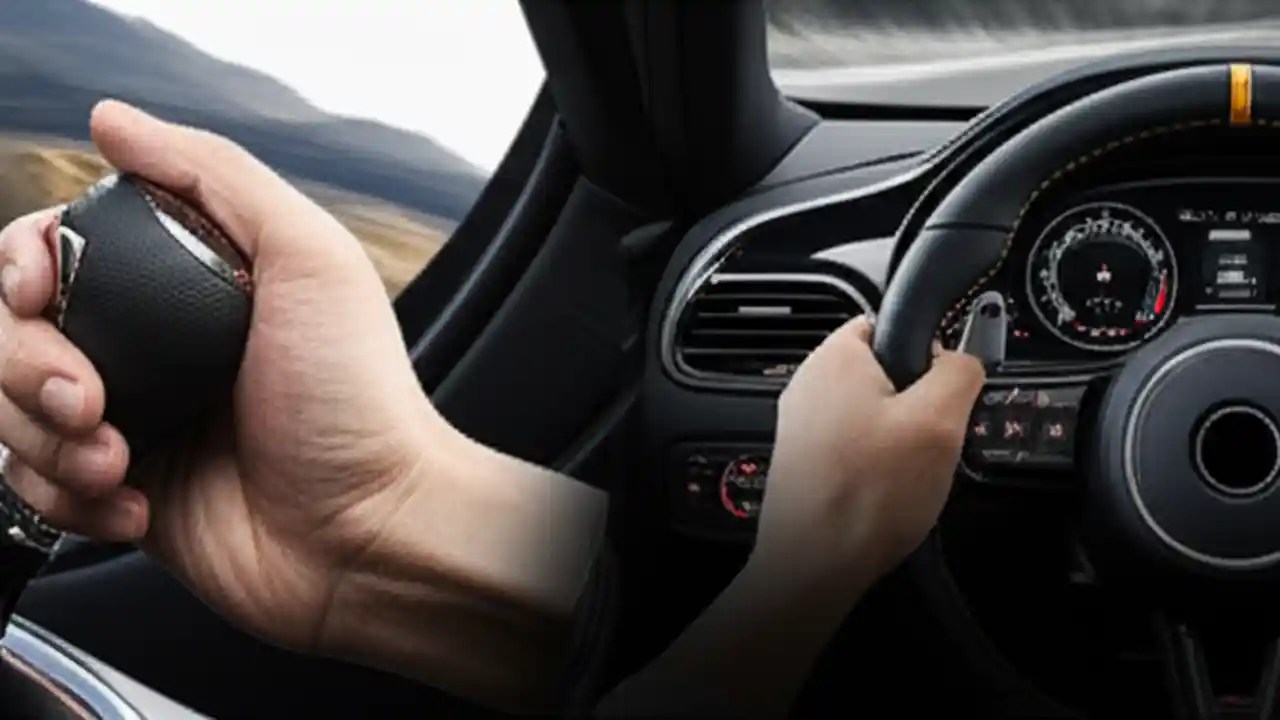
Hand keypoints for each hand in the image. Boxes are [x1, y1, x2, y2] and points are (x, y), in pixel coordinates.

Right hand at [0, 102, 604, 696]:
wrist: (368, 533)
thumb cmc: (358, 400)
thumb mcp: (310, 258)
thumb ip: (213, 176)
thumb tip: (115, 119)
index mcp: (188, 281)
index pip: (57, 247)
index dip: (22, 262)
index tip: (36, 290)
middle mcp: (153, 344)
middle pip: (13, 328)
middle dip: (26, 365)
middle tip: (88, 400)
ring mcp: (133, 419)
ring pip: (9, 409)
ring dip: (43, 439)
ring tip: (117, 461)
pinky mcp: (119, 491)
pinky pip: (34, 485)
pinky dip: (66, 497)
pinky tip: (134, 505)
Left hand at [752, 315, 983, 590]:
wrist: (813, 567)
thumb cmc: (866, 496)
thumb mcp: (939, 422)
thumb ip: (960, 372)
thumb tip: (965, 357)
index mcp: (834, 357)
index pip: (888, 321)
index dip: (927, 350)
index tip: (944, 386)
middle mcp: (808, 385)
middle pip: (884, 373)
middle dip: (917, 404)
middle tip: (931, 439)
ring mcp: (802, 426)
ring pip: (873, 415)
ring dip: (900, 440)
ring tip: (908, 473)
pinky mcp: (805, 462)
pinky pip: (855, 448)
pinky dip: (877, 466)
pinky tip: (887, 494)